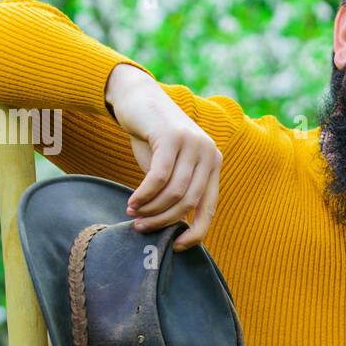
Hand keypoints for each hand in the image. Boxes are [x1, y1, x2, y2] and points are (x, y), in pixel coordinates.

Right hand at [105, 63, 221, 250]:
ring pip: (174, 192)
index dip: (196, 232)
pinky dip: (144, 194)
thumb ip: (175, 191)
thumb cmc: (152, 137)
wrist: (138, 98)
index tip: (176, 247)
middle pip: (190, 202)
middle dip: (164, 221)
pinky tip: (132, 202)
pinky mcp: (172, 137)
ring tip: (134, 215)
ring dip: (152, 209)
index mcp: (213, 163)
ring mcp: (193, 143)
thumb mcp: (169, 166)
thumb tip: (172, 226)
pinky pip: (159, 177)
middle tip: (142, 229)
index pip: (210, 208)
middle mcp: (209, 153)